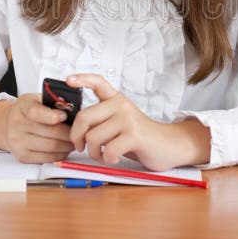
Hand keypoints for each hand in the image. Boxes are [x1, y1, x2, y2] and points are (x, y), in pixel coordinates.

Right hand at [2, 94, 74, 163]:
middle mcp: (17, 124)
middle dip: (69, 133)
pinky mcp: (22, 156)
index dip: (53, 116)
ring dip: (67, 145)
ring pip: (52, 146)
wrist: (7, 125)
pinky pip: (47, 158)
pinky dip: (60, 154)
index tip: (64, 116)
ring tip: (73, 140)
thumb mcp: (36, 99)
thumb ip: (52, 102)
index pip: (37, 112)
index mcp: (23, 106)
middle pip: (51, 132)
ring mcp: (18, 142)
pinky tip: (64, 149)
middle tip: (78, 131)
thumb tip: (72, 109)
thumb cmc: (27, 111)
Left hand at [67, 74, 210, 170]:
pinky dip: (108, 159)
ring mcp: (128, 119)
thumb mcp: (120, 121)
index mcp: (116, 100)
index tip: (69, 80)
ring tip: (104, 155)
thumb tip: (76, 130)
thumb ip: (102, 120)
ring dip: (94, 153)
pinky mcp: (134, 135)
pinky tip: (115, 158)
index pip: (98, 82)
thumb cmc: (139, 137)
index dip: (82, 79)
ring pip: (93, 138)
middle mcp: (121, 105)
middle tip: (80, 147)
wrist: (168, 144)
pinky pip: (108, 150)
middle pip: (84, 117)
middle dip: (76, 137)